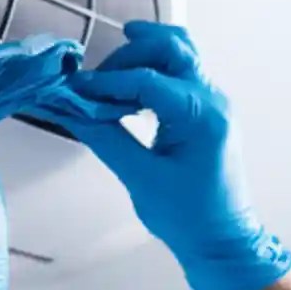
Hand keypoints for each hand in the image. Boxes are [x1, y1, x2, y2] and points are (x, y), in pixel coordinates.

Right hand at [64, 22, 290, 289]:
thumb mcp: (139, 177)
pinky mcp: (206, 110)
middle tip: (95, 79)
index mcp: (201, 116)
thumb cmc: (186, 216)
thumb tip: (68, 109)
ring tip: (110, 67)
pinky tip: (127, 87)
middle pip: (172, 48)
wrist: (223, 240)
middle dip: (128, 55)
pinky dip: (153, 68)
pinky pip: (182, 72)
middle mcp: (213, 100)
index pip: (146, 80)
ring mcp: (213, 102)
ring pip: (181, 52)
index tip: (74, 89)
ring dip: (144, 53)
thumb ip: (104, 137)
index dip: (105, 82)